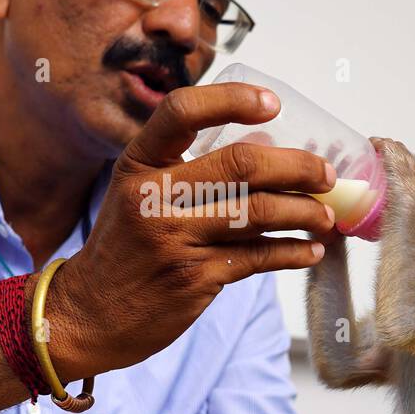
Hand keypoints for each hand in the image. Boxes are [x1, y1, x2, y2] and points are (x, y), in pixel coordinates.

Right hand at [49, 81, 337, 379]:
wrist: (89, 313)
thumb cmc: (125, 247)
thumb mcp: (138, 195)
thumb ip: (189, 170)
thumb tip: (268, 147)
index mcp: (137, 164)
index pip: (182, 111)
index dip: (232, 99)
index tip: (272, 103)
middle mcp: (152, 197)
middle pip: (241, 165)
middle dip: (296, 167)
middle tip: (325, 175)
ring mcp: (173, 239)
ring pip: (258, 212)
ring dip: (304, 212)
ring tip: (325, 215)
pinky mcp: (194, 278)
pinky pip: (258, 257)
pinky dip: (293, 252)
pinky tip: (310, 250)